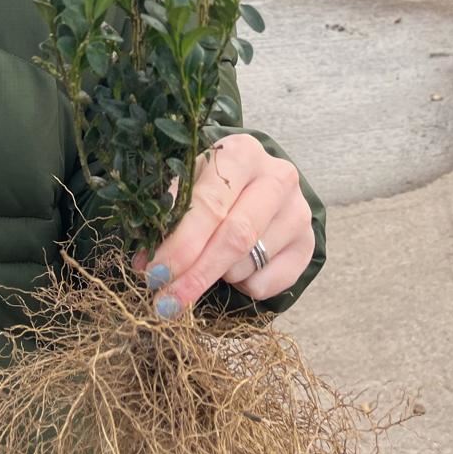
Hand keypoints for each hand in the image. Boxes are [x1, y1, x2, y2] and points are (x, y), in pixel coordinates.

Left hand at [132, 132, 314, 314]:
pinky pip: (268, 283)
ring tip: (204, 266)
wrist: (258, 184)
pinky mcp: (307, 244)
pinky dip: (242, 286)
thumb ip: (168, 215)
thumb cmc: (212, 184)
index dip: (181, 243)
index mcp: (242, 153)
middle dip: (196, 273)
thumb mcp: (188, 184)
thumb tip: (145, 261)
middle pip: (236, 236)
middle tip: (167, 300)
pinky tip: (235, 269)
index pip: (211, 204)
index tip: (154, 273)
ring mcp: (298, 211)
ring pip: (249, 262)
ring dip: (217, 276)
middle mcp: (277, 177)